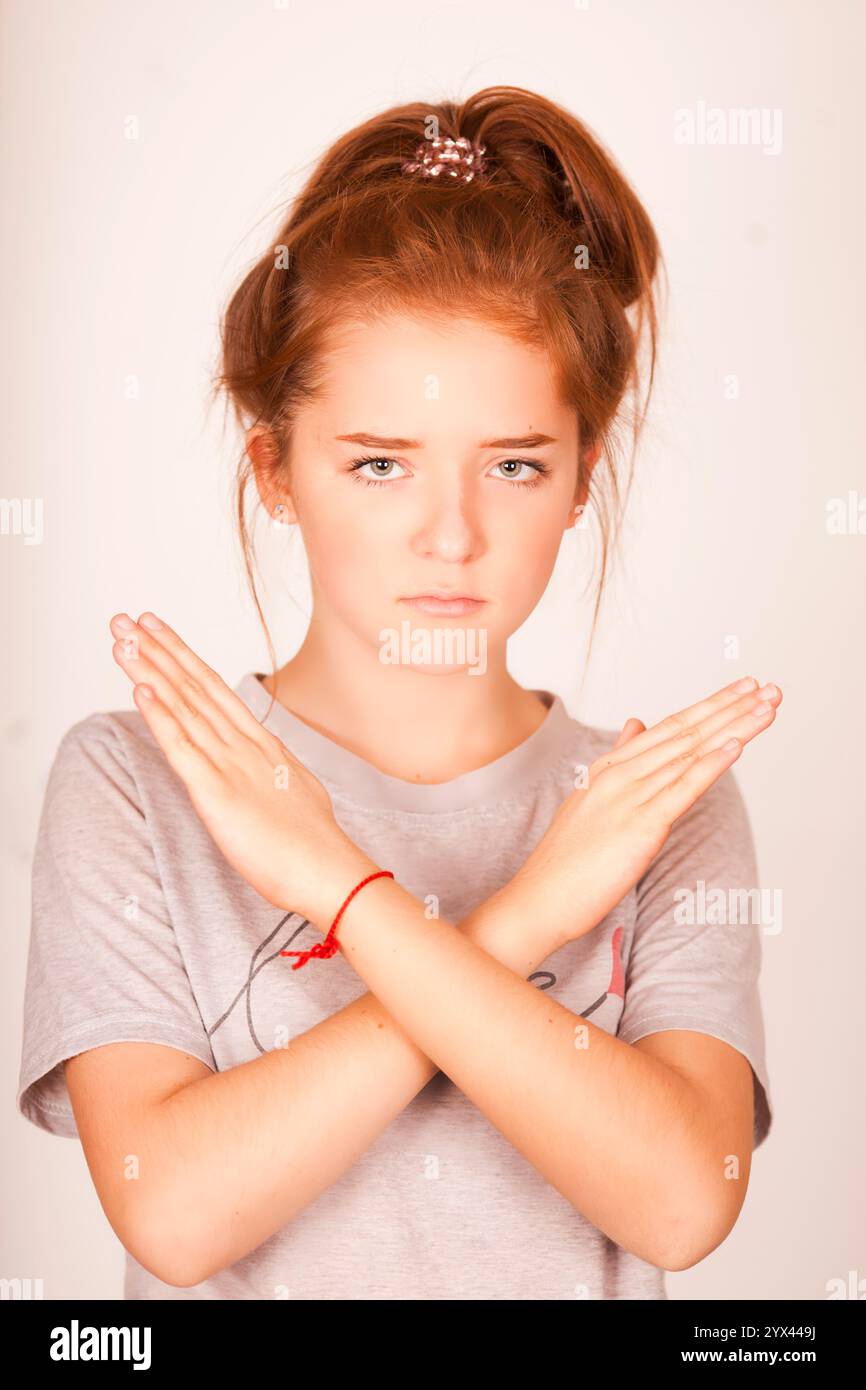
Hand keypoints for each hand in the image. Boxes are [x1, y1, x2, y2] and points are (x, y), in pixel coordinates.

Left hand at [108, 611, 374, 924]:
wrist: (327, 871)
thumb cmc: (312, 843)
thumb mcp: (293, 790)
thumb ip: (272, 770)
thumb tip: (266, 763)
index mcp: (261, 744)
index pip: (214, 689)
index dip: (182, 657)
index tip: (157, 630)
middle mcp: (244, 745)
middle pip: (194, 687)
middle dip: (158, 650)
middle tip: (127, 619)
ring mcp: (230, 765)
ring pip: (184, 708)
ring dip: (150, 671)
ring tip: (124, 640)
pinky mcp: (215, 793)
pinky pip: (181, 748)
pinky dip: (159, 717)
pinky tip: (140, 690)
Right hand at [514, 675, 782, 948]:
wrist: (540, 897)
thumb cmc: (566, 858)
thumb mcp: (591, 797)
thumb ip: (620, 759)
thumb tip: (637, 724)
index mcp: (611, 766)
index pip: (670, 727)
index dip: (710, 706)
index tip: (743, 688)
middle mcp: (621, 773)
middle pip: (685, 732)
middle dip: (730, 707)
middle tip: (768, 687)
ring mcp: (629, 797)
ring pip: (690, 753)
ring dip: (732, 726)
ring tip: (766, 705)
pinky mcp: (640, 826)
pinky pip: (682, 789)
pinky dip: (711, 764)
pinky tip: (736, 745)